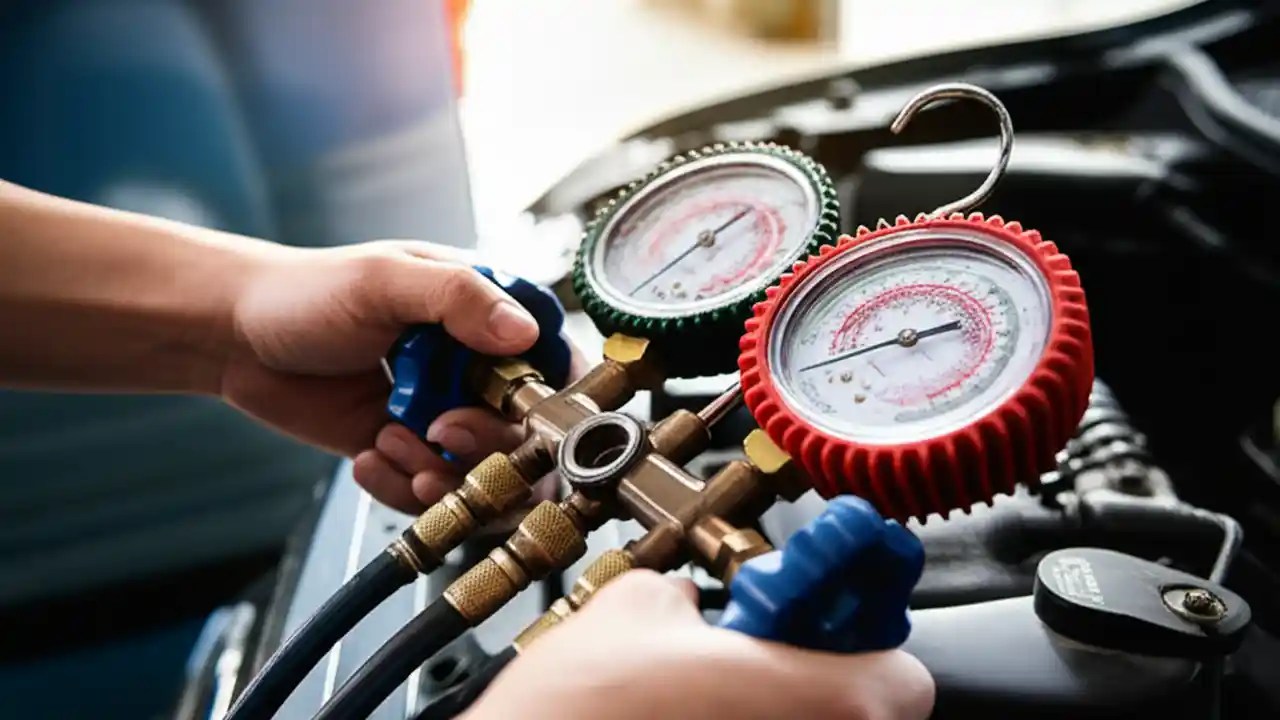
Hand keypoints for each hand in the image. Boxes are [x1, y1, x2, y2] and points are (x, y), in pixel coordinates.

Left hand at [223, 240, 580, 513]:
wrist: (233, 337)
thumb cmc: (304, 291)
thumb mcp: (384, 281)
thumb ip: (459, 300)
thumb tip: (524, 332)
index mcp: (482, 314)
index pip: (552, 365)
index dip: (546, 402)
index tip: (517, 418)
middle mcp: (470, 368)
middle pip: (523, 435)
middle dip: (483, 447)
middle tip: (438, 432)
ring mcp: (441, 412)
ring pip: (481, 474)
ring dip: (439, 475)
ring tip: (391, 447)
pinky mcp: (406, 450)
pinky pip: (431, 492)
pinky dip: (402, 488)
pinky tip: (367, 457)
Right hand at [467, 570, 934, 719]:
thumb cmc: (576, 715)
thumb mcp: (634, 607)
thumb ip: (686, 595)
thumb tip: (686, 602)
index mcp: (818, 698)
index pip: (904, 676)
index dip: (864, 640)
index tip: (832, 619)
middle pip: (861, 714)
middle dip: (813, 681)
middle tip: (765, 656)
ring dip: (772, 711)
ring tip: (711, 698)